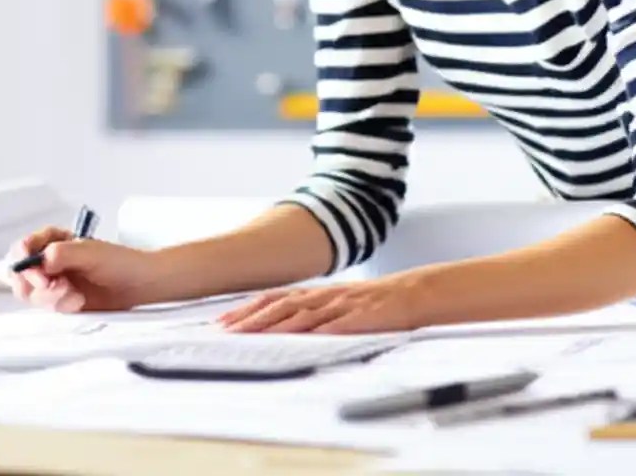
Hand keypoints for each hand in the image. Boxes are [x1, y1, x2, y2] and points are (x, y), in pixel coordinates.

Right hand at [0, 227, 162, 312]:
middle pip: (20, 275)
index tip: (41, 275)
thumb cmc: (120, 262)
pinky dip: (61, 306)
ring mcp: (53, 282)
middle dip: (37, 285)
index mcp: (53, 241)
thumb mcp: (90, 252)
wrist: (140, 284)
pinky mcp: (61, 301)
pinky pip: (47, 307)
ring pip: (32, 294)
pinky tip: (79, 302)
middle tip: (59, 287)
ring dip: (51, 297)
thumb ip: (61, 254)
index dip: (24, 262)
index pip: (23, 248)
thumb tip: (40, 261)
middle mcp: (48, 261)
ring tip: (75, 295)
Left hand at [217, 274, 427, 334]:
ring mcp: (339, 305)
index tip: (224, 322)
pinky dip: (315, 332)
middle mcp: (323, 296)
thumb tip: (283, 330)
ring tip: (250, 336)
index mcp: (316, 294)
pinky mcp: (358, 317)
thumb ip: (312, 315)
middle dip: (250, 319)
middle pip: (279, 305)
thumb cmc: (373, 304)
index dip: (248, 309)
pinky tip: (298, 340)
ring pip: (300, 314)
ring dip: (272, 326)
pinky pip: (334, 325)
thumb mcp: (337, 305)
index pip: (274, 299)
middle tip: (226, 332)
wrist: (411, 294)